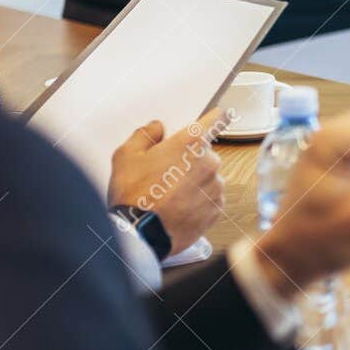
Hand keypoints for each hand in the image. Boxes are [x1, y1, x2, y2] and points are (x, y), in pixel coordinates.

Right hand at [109, 110, 228, 255]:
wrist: (139, 234)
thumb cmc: (133, 195)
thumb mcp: (126, 156)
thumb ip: (144, 135)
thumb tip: (157, 128)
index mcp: (190, 143)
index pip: (214, 120)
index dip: (216, 117)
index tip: (223, 114)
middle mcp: (209, 162)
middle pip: (204, 154)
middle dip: (189, 160)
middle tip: (165, 173)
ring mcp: (215, 187)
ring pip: (207, 178)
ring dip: (194, 182)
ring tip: (168, 195)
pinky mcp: (216, 209)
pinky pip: (209, 199)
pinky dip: (197, 201)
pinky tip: (177, 208)